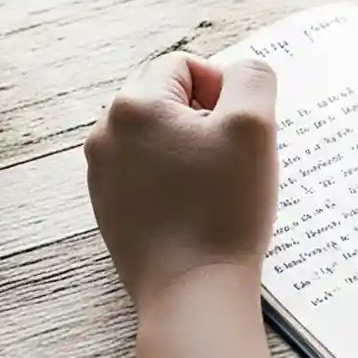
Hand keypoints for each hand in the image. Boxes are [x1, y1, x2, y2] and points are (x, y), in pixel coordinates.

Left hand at [84, 52, 278, 310]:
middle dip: (208, 120)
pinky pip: (150, 172)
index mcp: (133, 106)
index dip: (224, 90)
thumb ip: (253, 79)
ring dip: (195, 150)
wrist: (193, 292)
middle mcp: (105, 134)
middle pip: (169, 100)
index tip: (240, 131)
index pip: (185, 66)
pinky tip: (198, 208)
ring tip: (217, 186)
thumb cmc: (223, 210)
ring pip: (161, 137)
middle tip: (232, 159)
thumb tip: (244, 70)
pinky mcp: (110, 207)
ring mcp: (103, 174)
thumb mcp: (254, 128)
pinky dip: (179, 180)